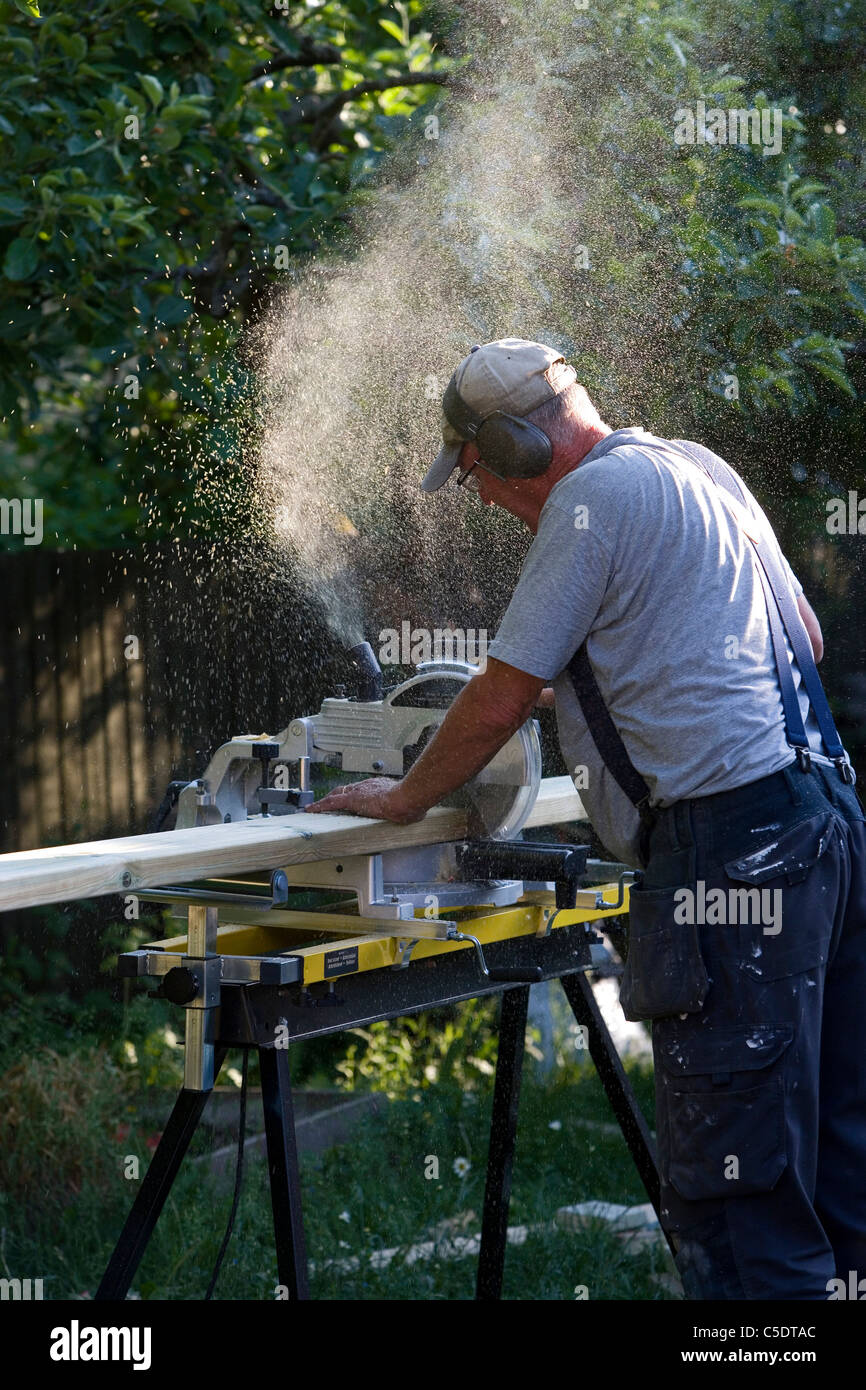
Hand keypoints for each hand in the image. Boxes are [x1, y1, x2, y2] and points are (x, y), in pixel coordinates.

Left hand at [304, 777, 426, 823]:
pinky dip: (320, 806)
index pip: (362, 789)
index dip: (354, 793)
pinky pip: (331, 803)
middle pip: (346, 789)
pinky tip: (311, 809)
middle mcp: (367, 786)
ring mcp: (359, 792)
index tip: (350, 797)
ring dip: (326, 801)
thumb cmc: (413, 801)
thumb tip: (419, 814)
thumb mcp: (411, 805)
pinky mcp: (352, 800)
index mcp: (380, 786)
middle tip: (327, 802)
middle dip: (336, 795)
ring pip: (336, 795)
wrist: (408, 798)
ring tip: (316, 807)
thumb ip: (411, 809)